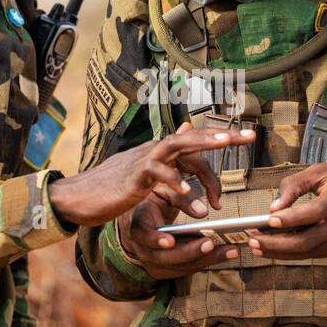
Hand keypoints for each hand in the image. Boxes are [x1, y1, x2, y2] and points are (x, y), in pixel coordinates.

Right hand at [47, 124, 255, 227]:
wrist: (77, 197)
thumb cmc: (111, 188)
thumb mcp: (145, 171)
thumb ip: (169, 156)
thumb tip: (186, 129)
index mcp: (159, 153)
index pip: (193, 142)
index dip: (220, 140)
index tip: (249, 138)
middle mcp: (153, 151)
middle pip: (190, 137)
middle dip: (220, 136)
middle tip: (248, 137)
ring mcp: (142, 163)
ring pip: (175, 149)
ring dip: (200, 153)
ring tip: (222, 157)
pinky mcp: (132, 180)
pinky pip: (155, 176)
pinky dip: (173, 182)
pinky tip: (188, 194)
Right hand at [115, 195, 241, 279]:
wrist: (141, 221)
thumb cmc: (154, 203)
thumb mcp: (164, 192)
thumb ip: (181, 198)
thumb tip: (202, 212)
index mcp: (138, 224)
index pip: (143, 234)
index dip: (156, 239)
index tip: (171, 241)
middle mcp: (142, 248)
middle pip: (165, 257)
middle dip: (190, 252)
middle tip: (211, 243)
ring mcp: (151, 263)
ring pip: (178, 268)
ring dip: (206, 260)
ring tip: (230, 250)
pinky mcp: (162, 271)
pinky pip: (184, 271)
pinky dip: (205, 263)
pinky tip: (224, 254)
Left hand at [246, 162, 326, 259]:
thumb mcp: (322, 170)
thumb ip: (295, 185)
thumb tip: (274, 207)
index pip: (313, 212)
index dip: (290, 219)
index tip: (268, 220)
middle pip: (308, 241)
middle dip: (277, 244)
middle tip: (253, 240)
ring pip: (309, 252)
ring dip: (281, 253)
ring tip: (258, 247)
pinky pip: (315, 254)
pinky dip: (294, 254)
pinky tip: (276, 249)